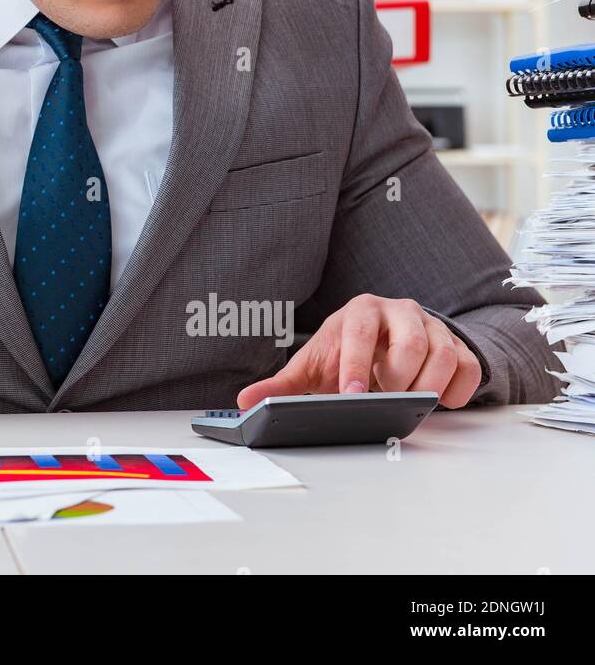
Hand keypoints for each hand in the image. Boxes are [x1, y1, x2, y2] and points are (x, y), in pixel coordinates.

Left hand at [236, 293, 482, 409]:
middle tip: (386, 399)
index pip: (360, 331)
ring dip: (429, 384)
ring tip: (411, 403)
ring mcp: (432, 327)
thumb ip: (280, 385)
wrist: (384, 342)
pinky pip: (470, 366)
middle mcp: (400, 313)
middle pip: (410, 340)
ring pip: (444, 352)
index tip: (352, 395)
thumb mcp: (313, 365)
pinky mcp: (458, 345)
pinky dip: (459, 390)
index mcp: (361, 311)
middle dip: (398, 377)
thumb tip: (245, 401)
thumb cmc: (347, 352)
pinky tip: (440, 402)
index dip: (357, 364)